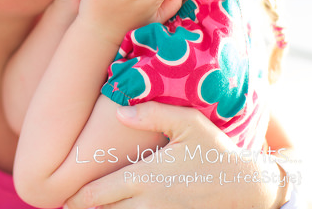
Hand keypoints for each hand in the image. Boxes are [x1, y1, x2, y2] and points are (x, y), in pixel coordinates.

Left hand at [65, 102, 290, 208]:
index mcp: (146, 177)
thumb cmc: (216, 150)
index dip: (77, 198)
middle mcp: (150, 201)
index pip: (99, 193)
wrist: (250, 186)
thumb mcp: (188, 123)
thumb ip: (152, 114)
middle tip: (66, 206)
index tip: (61, 198)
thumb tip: (119, 113)